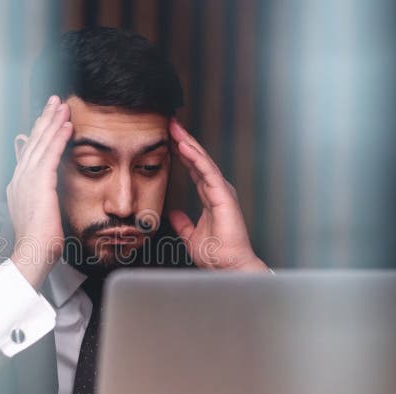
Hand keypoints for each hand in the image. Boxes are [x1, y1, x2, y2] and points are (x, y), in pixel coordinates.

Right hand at [7, 96, 72, 288]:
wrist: (32, 253)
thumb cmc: (40, 240)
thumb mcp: (39, 211)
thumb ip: (41, 194)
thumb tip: (48, 185)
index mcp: (19, 184)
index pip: (30, 151)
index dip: (40, 132)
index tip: (49, 117)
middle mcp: (20, 178)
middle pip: (33, 142)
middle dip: (45, 119)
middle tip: (54, 100)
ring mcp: (27, 180)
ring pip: (41, 144)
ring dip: (52, 122)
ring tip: (62, 105)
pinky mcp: (39, 184)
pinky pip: (50, 154)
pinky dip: (58, 138)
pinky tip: (67, 125)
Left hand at [168, 119, 268, 271]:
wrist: (228, 267)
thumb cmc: (216, 255)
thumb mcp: (191, 235)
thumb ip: (183, 223)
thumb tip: (173, 214)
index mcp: (210, 196)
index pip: (193, 168)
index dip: (180, 153)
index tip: (167, 138)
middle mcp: (217, 190)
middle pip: (198, 159)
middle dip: (183, 140)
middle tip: (170, 123)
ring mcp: (222, 191)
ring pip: (203, 160)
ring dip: (188, 143)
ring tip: (175, 128)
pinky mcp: (224, 195)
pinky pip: (208, 172)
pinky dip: (196, 158)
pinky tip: (184, 146)